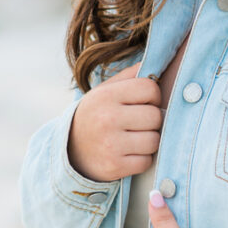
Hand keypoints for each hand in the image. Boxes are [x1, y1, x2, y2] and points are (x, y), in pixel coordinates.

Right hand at [67, 64, 162, 182]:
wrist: (70, 150)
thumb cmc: (96, 115)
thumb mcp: (105, 91)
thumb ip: (130, 76)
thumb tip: (158, 60)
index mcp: (106, 95)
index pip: (150, 88)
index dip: (152, 95)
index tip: (143, 102)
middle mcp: (107, 118)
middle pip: (155, 116)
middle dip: (152, 120)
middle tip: (138, 123)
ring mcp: (111, 144)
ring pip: (154, 140)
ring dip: (148, 141)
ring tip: (134, 138)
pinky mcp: (114, 167)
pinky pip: (146, 161)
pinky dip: (141, 159)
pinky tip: (129, 154)